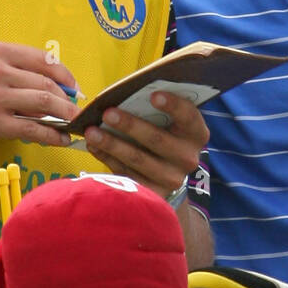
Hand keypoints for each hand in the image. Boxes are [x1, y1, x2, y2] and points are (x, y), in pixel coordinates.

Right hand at [0, 41, 78, 152]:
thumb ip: (6, 70)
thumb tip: (42, 84)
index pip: (44, 59)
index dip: (65, 75)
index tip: (74, 87)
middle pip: (48, 83)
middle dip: (68, 98)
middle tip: (77, 109)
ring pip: (44, 104)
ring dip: (65, 116)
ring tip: (74, 124)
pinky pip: (32, 128)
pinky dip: (52, 135)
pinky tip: (60, 139)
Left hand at [84, 92, 208, 200]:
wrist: (166, 173)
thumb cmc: (162, 133)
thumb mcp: (168, 121)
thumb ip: (156, 108)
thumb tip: (126, 92)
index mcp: (196, 133)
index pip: (189, 116)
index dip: (173, 105)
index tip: (153, 95)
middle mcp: (188, 158)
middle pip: (158, 139)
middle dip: (130, 125)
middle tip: (107, 112)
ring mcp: (172, 179)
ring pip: (138, 159)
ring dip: (112, 144)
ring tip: (91, 131)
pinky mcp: (153, 194)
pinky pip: (127, 175)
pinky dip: (107, 159)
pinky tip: (94, 146)